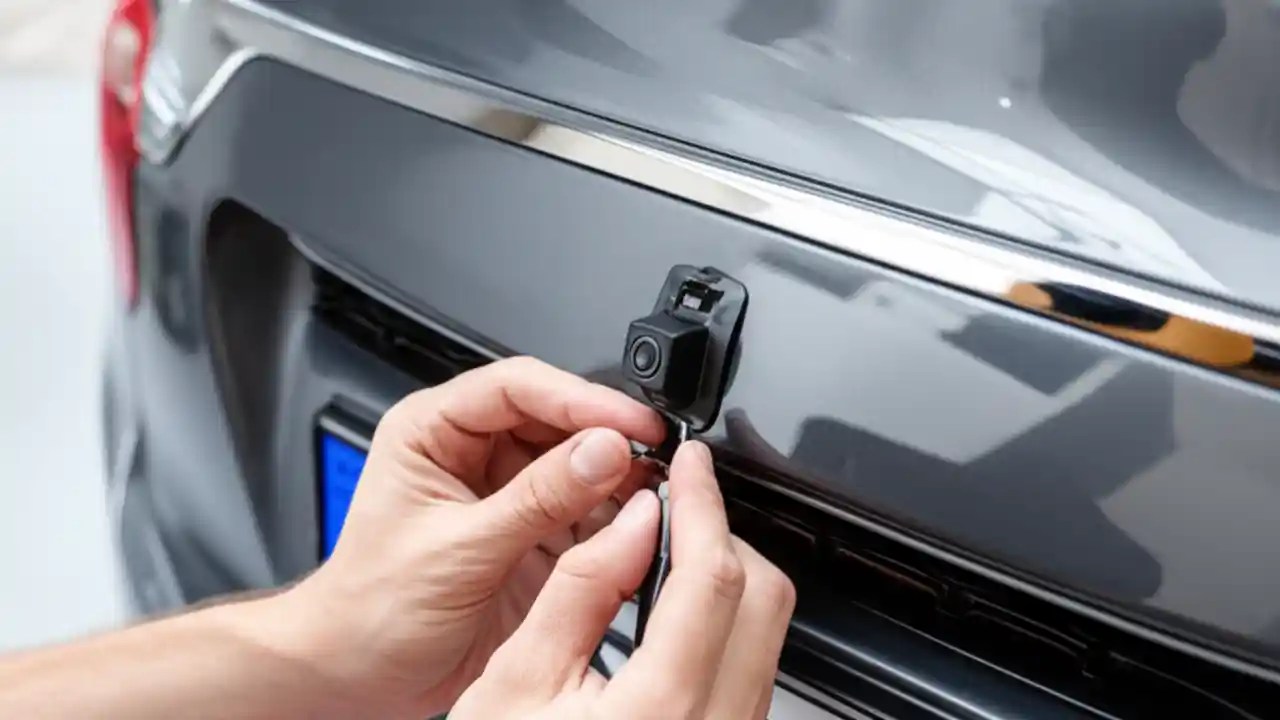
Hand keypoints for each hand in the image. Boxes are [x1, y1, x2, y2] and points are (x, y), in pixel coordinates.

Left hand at [272, 357, 666, 717]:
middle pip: (557, 418)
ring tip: (653, 493)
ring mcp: (506, 493)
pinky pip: (587, 511)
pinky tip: (637, 526)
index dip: (579, 398)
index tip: (630, 422)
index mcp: (432, 430)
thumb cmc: (372, 608)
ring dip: (618, 478)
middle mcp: (472, 452)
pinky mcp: (533, 533)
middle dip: (607, 437)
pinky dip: (615, 518)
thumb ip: (536, 500)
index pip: (517, 387)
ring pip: (579, 462)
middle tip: (655, 456)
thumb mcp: (459, 550)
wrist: (362, 675)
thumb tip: (603, 451)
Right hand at [450, 441, 796, 719]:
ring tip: (668, 553)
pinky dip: (725, 628)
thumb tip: (630, 521)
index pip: (714, 574)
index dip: (704, 502)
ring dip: (727, 581)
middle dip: (723, 536)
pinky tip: (676, 614)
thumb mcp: (513, 684)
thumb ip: (580, 592)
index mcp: (662, 712)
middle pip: (764, 600)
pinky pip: (753, 676)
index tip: (689, 463)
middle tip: (676, 503)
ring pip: (768, 638)